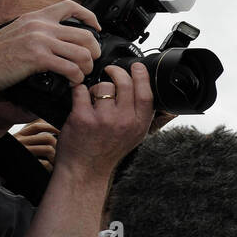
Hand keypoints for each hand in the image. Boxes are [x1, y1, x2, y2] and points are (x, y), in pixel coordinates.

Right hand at [0, 0, 101, 90]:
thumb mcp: (18, 30)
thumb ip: (38, 31)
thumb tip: (58, 39)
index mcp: (37, 17)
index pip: (70, 6)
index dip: (89, 16)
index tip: (96, 28)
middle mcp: (41, 26)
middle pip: (85, 35)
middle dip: (94, 51)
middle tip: (91, 62)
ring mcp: (40, 41)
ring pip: (82, 53)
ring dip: (87, 67)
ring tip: (81, 75)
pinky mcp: (38, 58)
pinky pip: (70, 68)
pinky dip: (76, 77)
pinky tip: (72, 82)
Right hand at [14, 119, 60, 171]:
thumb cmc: (12, 156)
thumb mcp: (18, 142)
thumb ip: (31, 135)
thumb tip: (52, 130)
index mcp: (20, 134)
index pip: (38, 125)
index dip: (53, 127)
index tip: (62, 131)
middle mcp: (20, 141)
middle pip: (47, 138)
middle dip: (58, 145)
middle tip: (61, 153)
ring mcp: (23, 152)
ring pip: (48, 149)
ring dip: (55, 157)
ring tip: (54, 163)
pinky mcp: (25, 164)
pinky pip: (45, 163)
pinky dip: (50, 167)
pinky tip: (49, 170)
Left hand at [53, 63, 154, 179]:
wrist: (85, 170)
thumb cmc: (108, 152)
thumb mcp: (135, 137)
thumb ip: (144, 117)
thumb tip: (158, 99)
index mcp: (139, 125)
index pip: (146, 93)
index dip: (142, 76)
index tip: (137, 67)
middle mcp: (124, 121)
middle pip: (125, 83)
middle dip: (117, 71)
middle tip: (110, 70)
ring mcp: (103, 119)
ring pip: (103, 86)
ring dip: (96, 87)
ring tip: (93, 97)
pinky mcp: (82, 118)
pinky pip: (81, 91)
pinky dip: (78, 90)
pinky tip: (79, 97)